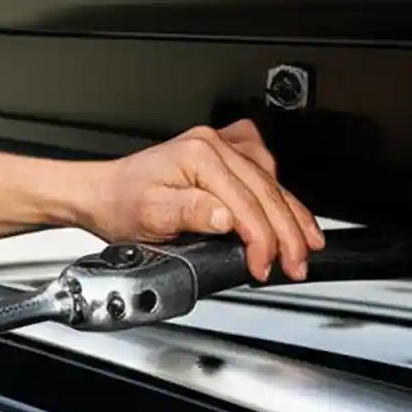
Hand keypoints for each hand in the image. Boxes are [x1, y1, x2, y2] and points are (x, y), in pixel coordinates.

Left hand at [83, 119, 324, 281]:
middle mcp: (214, 144)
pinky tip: (289, 207)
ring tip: (307, 243)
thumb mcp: (150, 215)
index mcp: (199, 156)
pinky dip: (281, 191)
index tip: (264, 267)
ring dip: (293, 214)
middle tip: (297, 264)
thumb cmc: (121, 204)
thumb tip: (227, 218)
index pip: (246, 204)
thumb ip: (190, 214)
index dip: (262, 241)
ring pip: (272, 181)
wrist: (104, 192)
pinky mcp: (224, 151)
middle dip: (288, 234)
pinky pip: (264, 169)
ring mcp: (222, 145)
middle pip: (267, 192)